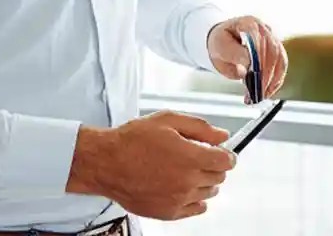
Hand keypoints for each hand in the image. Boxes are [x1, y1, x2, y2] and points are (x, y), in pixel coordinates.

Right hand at [66, 112, 235, 219]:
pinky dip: (194, 199)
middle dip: (212, 166)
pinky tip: (181, 187)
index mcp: (191, 158)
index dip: (226, 154)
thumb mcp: (167, 120)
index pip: (226, 162)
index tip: (221, 152)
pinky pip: (196, 209)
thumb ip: (200, 127)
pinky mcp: (169, 213)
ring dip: (203, 182)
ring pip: (208, 193)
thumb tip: (222, 136)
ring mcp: (179, 200)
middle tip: (196, 157)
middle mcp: (189, 182)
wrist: (106, 163)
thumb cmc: (133, 140)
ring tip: (184, 170)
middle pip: (219, 177)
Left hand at [207, 16, 287, 101]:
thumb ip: (233, 53)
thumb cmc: (221, 43)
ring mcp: (273, 40)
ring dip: (272, 80)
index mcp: (248, 23)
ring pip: (280, 60)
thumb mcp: (220, 47)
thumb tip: (248, 62)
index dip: (258, 58)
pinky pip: (281, 67)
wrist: (224, 43)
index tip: (253, 75)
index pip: (258, 39)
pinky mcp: (277, 53)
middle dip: (265, 73)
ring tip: (260, 94)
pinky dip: (275, 82)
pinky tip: (267, 92)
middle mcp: (264, 29)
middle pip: (272, 51)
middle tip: (257, 90)